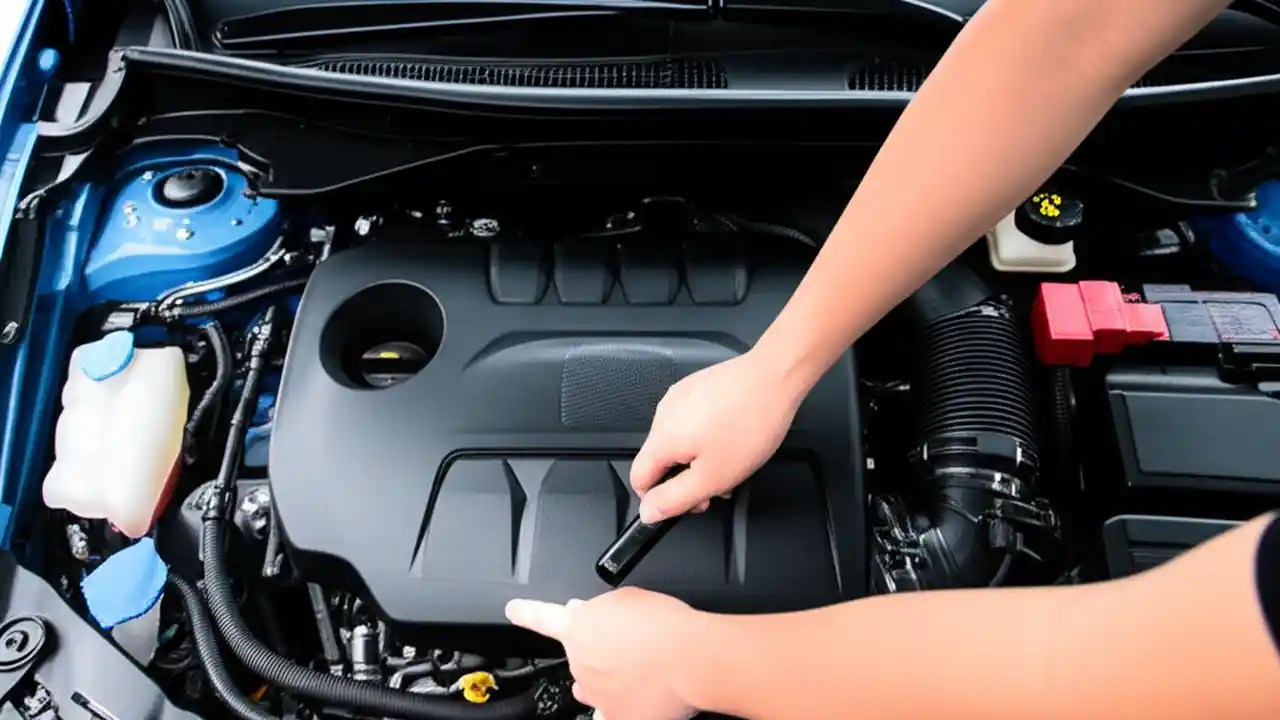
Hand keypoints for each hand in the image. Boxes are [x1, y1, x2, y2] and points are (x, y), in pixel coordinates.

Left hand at [505, 588, 700, 719]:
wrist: (691, 659)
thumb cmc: (666, 626)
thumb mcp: (630, 599)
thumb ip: (602, 608)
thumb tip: (586, 611)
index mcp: (579, 626)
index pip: (543, 617)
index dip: (526, 612)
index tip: (513, 610)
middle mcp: (580, 661)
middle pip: (580, 656)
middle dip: (600, 650)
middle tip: (633, 646)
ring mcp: (594, 693)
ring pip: (593, 686)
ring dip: (608, 679)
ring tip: (643, 670)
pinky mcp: (614, 716)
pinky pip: (610, 712)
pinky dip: (623, 705)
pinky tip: (642, 695)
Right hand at [631, 350, 805, 522]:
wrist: (774, 378)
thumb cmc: (749, 423)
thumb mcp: (712, 477)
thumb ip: (675, 499)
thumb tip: (649, 511)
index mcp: (661, 438)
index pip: (638, 479)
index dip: (659, 499)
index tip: (688, 503)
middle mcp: (663, 414)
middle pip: (660, 460)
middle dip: (686, 479)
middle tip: (718, 485)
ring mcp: (680, 397)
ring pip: (678, 441)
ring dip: (698, 458)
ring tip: (731, 458)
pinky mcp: (697, 387)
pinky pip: (691, 420)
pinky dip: (706, 435)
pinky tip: (731, 435)